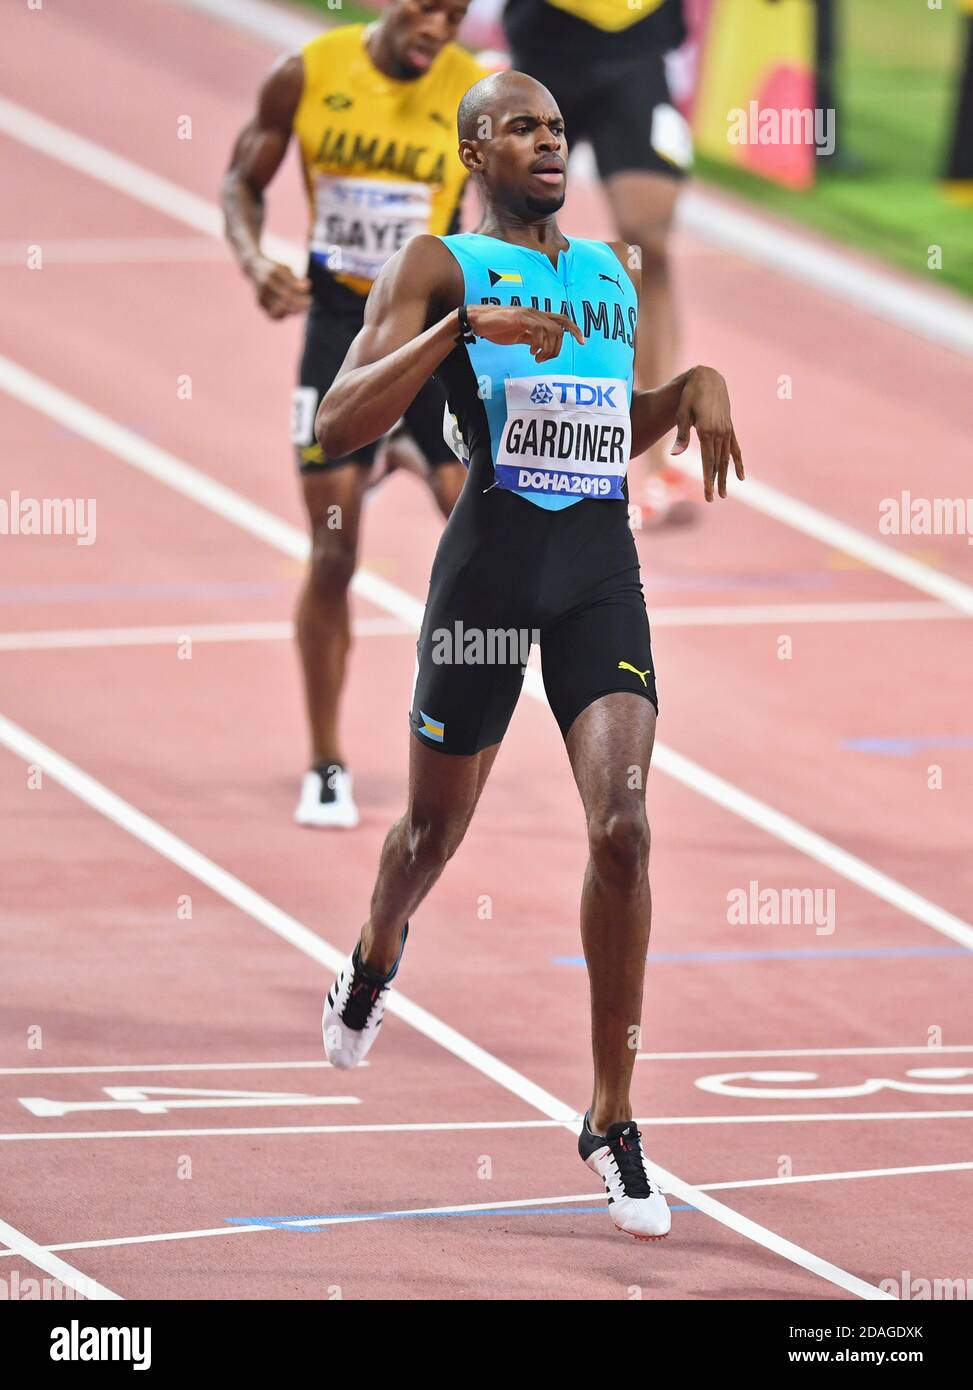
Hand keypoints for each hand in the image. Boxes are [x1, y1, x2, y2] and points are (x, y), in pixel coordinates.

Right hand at [251, 259, 311, 319]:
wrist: (254, 267)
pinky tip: (291, 311)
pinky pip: (273, 314)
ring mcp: (262, 293)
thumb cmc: (276, 269)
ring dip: (293, 310)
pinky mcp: (260, 302)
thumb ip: (296, 279)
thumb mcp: (286, 269)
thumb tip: (308, 286)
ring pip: (279, 309)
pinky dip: (284, 314)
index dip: (300, 289)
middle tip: (308, 302)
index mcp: (275, 271)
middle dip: (299, 302)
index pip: (290, 284)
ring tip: (302, 309)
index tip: (308, 288)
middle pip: (285, 296)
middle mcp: (267, 283)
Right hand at [466, 304, 584, 362]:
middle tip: (545, 359)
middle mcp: (535, 313)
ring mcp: (528, 314)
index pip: (562, 320)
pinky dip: (539, 345)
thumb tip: (542, 347)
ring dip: (548, 349)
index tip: (582, 342)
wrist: (478, 321)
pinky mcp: (520, 318)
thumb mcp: (518, 335)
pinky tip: (531, 352)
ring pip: (552, 331)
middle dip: (557, 348)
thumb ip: (531, 338)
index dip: (575, 329)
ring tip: (537, 358)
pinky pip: (538, 331)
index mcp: (536, 316)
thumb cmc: (496, 328)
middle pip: (560, 329)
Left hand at [672, 366, 743, 501]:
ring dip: (725, 476)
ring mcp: (727, 430)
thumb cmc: (689, 396)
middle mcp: (719, 433)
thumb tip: (676, 455)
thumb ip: (681, 436)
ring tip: (724, 493)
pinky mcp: (729, 427)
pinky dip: (738, 462)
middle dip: (716, 482)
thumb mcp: (682, 414)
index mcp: (706, 431)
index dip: (707, 480)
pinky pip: (735, 448)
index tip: (708, 495)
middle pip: (718, 463)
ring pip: (726, 458)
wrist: (707, 378)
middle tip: (714, 499)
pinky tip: (741, 476)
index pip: (708, 462)